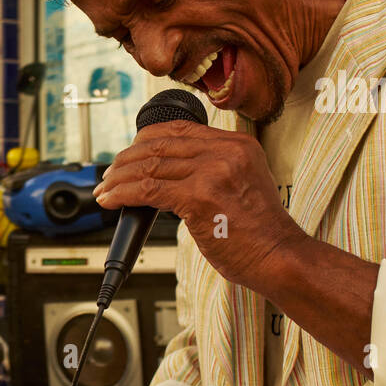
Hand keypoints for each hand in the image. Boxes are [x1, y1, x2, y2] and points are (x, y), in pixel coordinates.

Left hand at [93, 120, 307, 294]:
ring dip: (119, 179)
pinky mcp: (199, 196)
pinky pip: (148, 189)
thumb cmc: (259, 233)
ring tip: (105, 190)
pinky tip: (112, 200)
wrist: (279, 257)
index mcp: (237, 144)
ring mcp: (213, 172)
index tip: (128, 154)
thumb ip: (213, 170)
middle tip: (110, 175)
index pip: (179, 129)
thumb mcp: (242, 184)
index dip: (145, 139)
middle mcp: (225, 151)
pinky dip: (123, 194)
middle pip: (159, 145)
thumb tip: (168, 174)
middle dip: (126, 160)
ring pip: (149, 166)